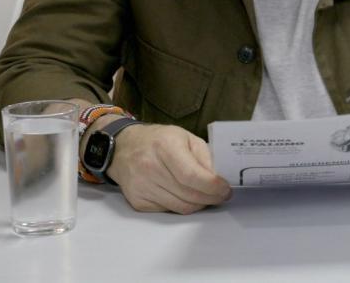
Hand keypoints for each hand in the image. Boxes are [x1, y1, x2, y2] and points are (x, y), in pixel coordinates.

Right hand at [106, 123, 232, 213]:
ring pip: (180, 207)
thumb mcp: (186, 138)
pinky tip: (185, 196)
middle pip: (188, 195)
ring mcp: (142, 186)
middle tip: (222, 195)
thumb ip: (204, 157)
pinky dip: (181, 206)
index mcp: (165, 146)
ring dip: (198, 205)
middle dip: (211, 198)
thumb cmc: (159, 140)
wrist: (124, 148)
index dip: (212, 187)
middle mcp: (150, 167)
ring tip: (207, 196)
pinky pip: (168, 210)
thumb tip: (218, 180)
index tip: (225, 190)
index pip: (191, 175)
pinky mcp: (137, 201)